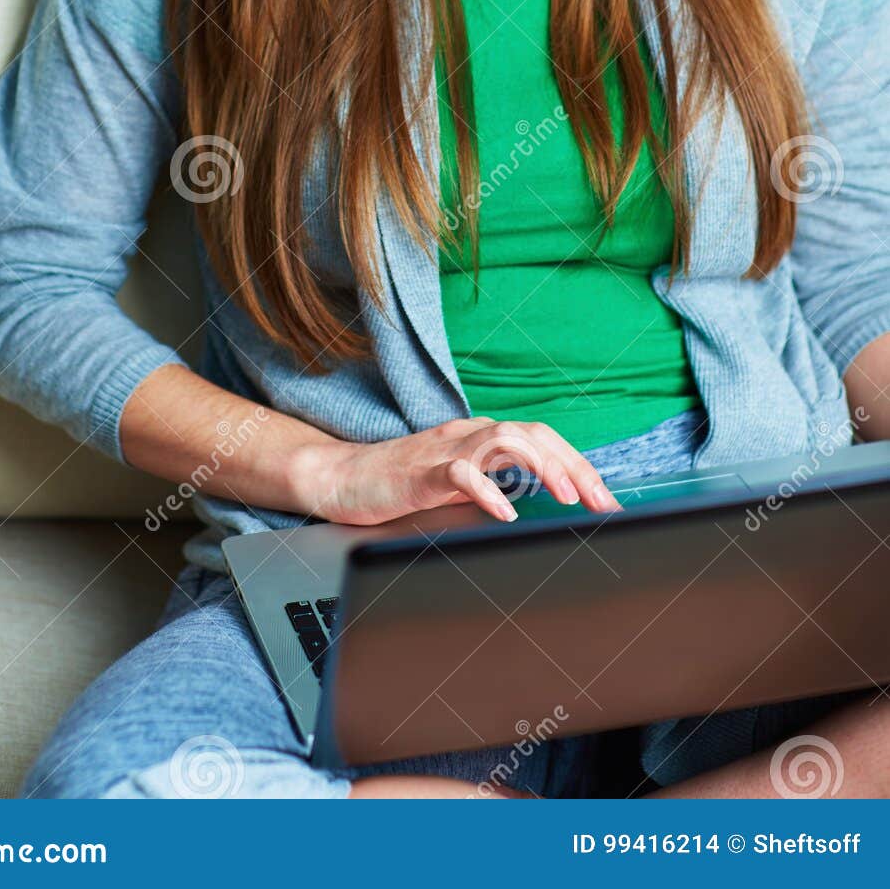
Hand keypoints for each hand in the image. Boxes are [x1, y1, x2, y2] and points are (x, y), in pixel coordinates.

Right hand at [309, 416, 623, 525]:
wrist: (340, 479)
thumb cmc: (399, 487)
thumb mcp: (457, 487)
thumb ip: (493, 489)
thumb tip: (542, 515)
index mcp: (481, 439)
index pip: (543, 439)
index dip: (581, 466)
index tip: (609, 502)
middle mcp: (469, 435)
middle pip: (535, 434)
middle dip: (576, 466)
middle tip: (602, 503)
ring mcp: (445, 449)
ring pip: (506, 438)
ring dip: (543, 466)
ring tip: (566, 497)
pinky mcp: (420, 471)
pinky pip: (460, 472)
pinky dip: (488, 491)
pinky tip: (505, 514)